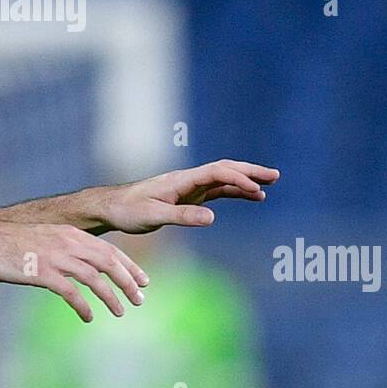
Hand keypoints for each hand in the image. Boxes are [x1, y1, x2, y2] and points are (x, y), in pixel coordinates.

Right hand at [0, 219, 147, 322]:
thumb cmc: (11, 241)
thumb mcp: (46, 238)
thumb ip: (66, 247)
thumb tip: (83, 263)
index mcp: (72, 234)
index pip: (110, 250)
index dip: (130, 266)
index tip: (144, 281)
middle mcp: (68, 243)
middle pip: (108, 262)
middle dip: (128, 282)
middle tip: (140, 300)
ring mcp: (55, 257)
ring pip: (94, 278)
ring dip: (111, 296)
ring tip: (120, 312)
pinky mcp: (42, 273)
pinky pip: (70, 292)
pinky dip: (83, 306)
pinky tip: (88, 317)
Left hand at [97, 159, 279, 233]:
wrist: (111, 207)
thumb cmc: (129, 211)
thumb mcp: (154, 217)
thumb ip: (182, 216)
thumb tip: (212, 217)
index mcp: (181, 180)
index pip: (216, 172)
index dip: (238, 178)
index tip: (256, 190)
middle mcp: (188, 179)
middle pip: (225, 169)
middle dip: (250, 171)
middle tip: (275, 175)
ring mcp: (189, 187)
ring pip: (223, 179)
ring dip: (246, 180)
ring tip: (270, 184)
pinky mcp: (188, 196)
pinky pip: (217, 191)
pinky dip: (235, 192)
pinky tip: (250, 197)